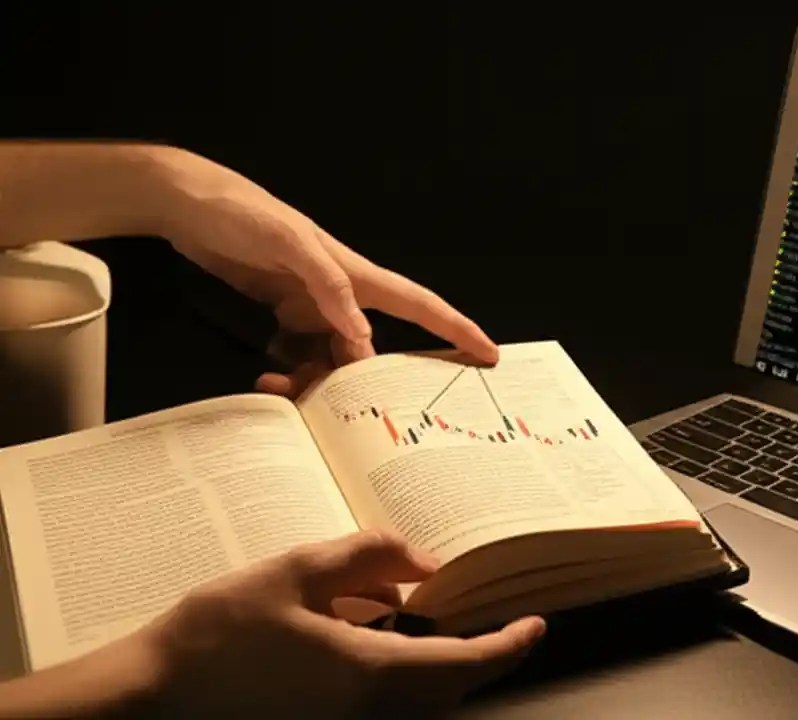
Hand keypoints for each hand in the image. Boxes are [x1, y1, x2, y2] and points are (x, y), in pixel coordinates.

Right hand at [143, 530, 543, 716]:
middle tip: (502, 625)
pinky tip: (386, 650)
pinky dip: (409, 685)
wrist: (151, 699)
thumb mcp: (294, 572)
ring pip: (423, 707)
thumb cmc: (216, 633)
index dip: (510, 645)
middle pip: (452, 691)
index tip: (536, 625)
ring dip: (447, 673)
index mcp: (370, 673)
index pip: (466, 663)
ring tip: (447, 632)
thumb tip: (422, 561)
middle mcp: (368, 713)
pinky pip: (390, 712)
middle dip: (485, 659)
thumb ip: (366, 558)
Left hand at [152, 148, 498, 395]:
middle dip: (367, 382)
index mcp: (353, 274)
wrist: (185, 203)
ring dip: (317, 382)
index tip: (489, 354)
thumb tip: (364, 337)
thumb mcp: (288, 243)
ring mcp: (309, 308)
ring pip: (331, 360)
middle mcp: (339, 296)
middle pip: (371, 349)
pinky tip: (268, 380)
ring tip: (285, 390)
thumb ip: (328, 286)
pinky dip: (288, 372)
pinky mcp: (279, 315)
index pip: (417, 304)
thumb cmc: (242, 212)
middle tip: (353, 415)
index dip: (455, 328)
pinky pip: (297, 356)